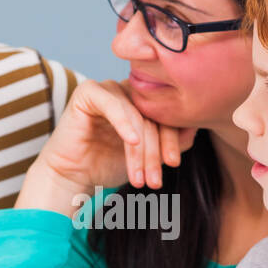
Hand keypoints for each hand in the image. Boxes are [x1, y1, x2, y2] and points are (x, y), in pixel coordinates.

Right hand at [16, 79, 196, 214]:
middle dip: (155, 150)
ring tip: (141, 177)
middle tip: (155, 179)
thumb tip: (194, 129)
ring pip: (136, 115)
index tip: (173, 164)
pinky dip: (123, 124)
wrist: (73, 177)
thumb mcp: (148, 155)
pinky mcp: (88, 92)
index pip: (166, 114)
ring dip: (140, 150)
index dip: (172, 138)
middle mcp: (128, 91)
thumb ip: (173, 141)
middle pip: (153, 115)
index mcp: (144, 101)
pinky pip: (112, 104)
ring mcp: (108, 89)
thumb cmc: (108, 165)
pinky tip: (130, 142)